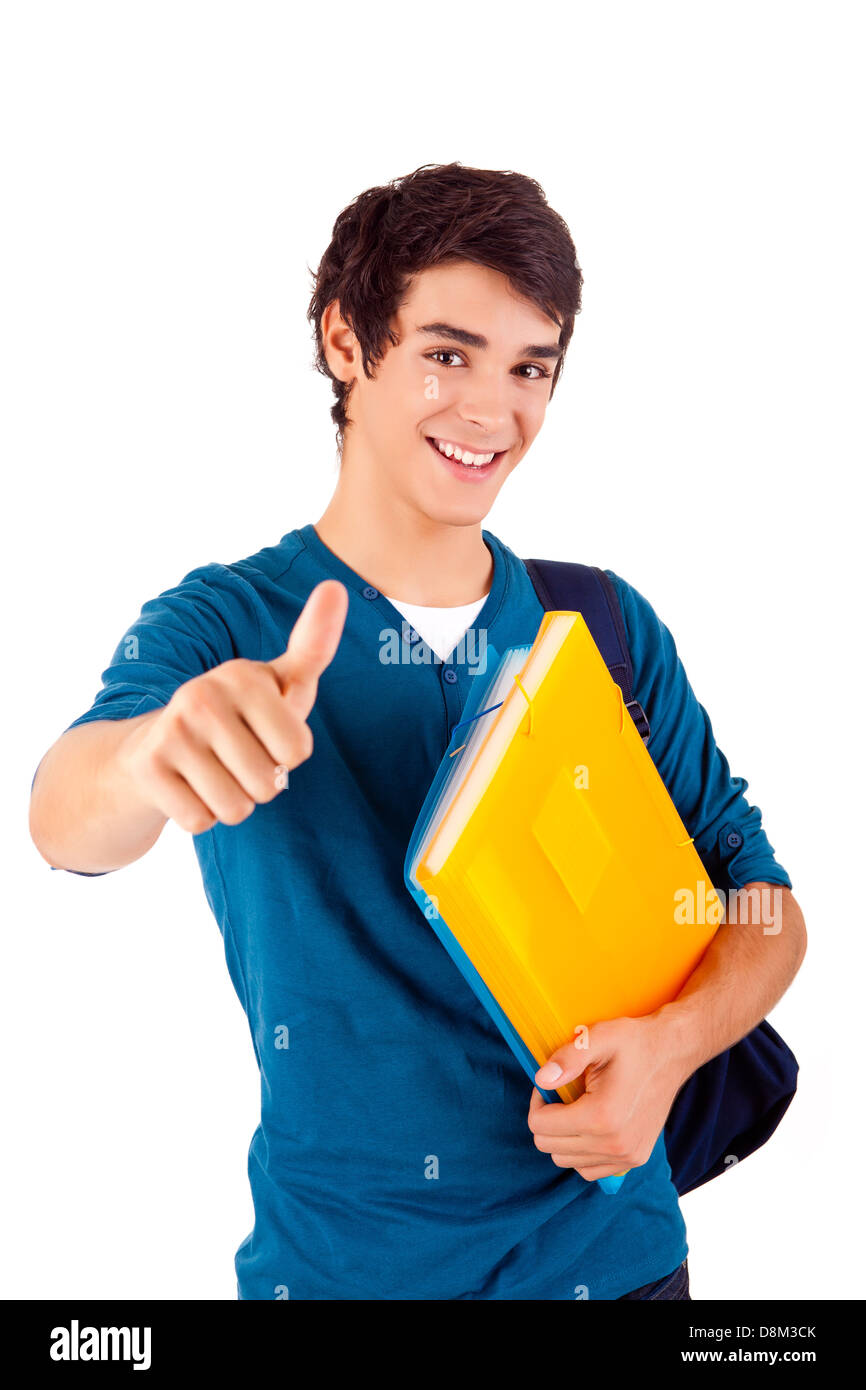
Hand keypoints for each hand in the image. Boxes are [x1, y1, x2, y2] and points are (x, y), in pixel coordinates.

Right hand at [118, 579, 348, 833]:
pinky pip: (200, 821)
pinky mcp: (147, 766)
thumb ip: (313, 645)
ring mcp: (172, 729)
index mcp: (244, 674)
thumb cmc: (238, 717)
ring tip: (212, 773)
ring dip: (231, 803)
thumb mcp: (280, 684)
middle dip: (260, 785)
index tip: (266, 733)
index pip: (298, 750)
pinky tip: (186, 787)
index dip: (288, 755)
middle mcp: (204, 693)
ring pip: (236, 808)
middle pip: (269, 784)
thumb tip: (336, 586)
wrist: (151, 749)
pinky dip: (199, 816)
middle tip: (235, 759)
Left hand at [527, 1015, 685, 1182]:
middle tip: (563, 1093)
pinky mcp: (634, 1160)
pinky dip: (580, 1152)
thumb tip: (541, 1080)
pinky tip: (589, 1126)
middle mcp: (615, 1144)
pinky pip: (589, 1170)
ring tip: (577, 1108)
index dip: (538, 1101)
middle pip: (549, 1146)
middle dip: (547, 1118)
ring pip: (565, 1160)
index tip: (552, 1083)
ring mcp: (627, 1157)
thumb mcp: (600, 1036)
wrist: (672, 1054)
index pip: (540, 1125)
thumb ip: (568, 1057)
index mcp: (602, 1116)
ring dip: (562, 1136)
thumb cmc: (635, 1042)